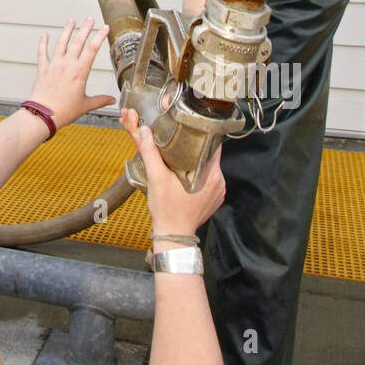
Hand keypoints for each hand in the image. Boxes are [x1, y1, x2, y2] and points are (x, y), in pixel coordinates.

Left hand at [29, 18, 111, 128]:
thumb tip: (112, 100)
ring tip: (71, 20)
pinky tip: (44, 35)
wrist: (44, 115)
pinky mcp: (43, 69)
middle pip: (78, 41)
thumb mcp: (86, 105)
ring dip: (67, 30)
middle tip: (90, 18)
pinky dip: (43, 43)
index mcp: (80, 72)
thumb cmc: (65, 111)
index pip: (92, 49)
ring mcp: (54, 65)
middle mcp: (67, 65)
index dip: (100, 36)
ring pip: (61, 43)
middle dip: (85, 28)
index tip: (105, 28)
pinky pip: (42, 53)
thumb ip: (100, 100)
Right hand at [120, 107, 224, 233]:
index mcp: (211, 174)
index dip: (202, 133)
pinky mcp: (213, 198)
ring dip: (196, 161)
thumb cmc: (167, 211)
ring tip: (181, 160)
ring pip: (208, 166)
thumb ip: (150, 152)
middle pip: (209, 154)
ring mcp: (218, 191)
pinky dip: (198, 175)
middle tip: (180, 143)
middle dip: (195, 147)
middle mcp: (219, 182)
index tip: (191, 129)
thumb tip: (145, 132)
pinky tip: (184, 176)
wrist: (173, 234)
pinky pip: (208, 179)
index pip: (213, 144)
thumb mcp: (156, 178)